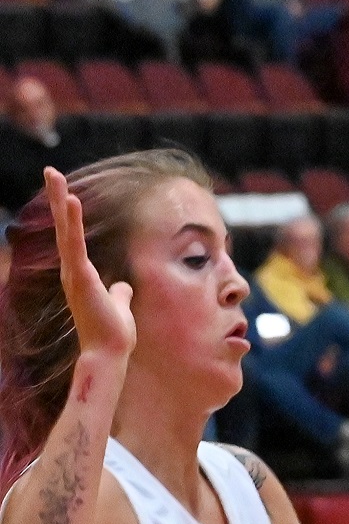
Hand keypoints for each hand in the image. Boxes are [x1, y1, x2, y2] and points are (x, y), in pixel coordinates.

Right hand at [47, 168, 134, 362]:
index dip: (69, 214)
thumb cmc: (113, 332)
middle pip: (64, 227)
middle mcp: (73, 271)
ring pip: (66, 231)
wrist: (108, 353)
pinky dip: (73, 223)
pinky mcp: (80, 278)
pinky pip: (75, 245)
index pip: (73, 237)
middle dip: (59, 198)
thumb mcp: (118, 305)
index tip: (66, 190)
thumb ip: (119, 292)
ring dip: (62, 202)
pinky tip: (72, 201)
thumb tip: (123, 286)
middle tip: (51, 170)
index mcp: (81, 274)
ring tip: (55, 176)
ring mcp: (74, 274)